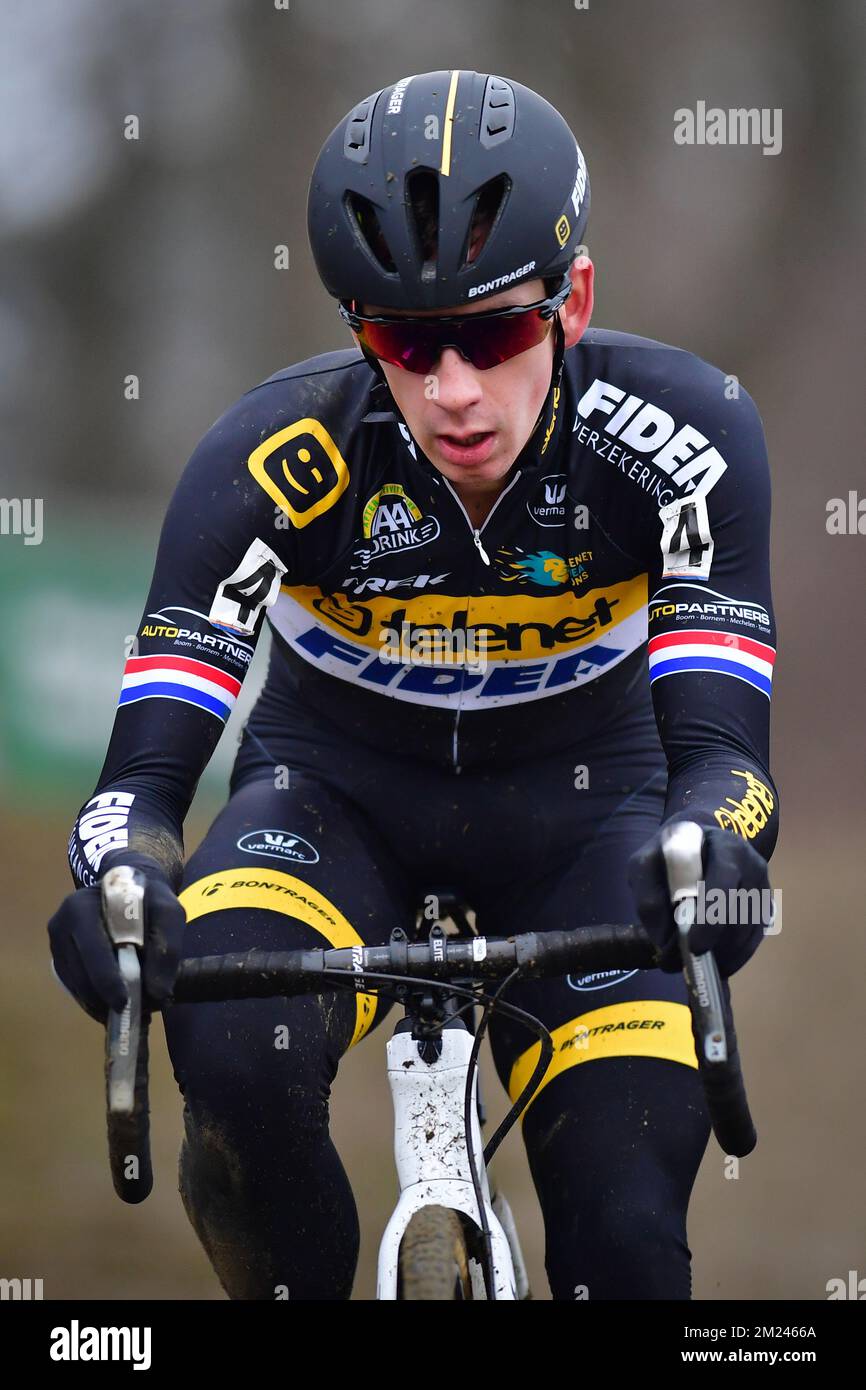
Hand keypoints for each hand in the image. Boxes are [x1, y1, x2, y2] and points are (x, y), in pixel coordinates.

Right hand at [48, 867, 184, 1022]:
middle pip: (81, 974)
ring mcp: (57, 943)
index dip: (108, 980)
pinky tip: (115, 1005)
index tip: (125, 1002)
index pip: (93, 950)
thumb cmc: (149, 898)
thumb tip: (158, 993)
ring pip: (77, 986)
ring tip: (132, 1012)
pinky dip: (95, 1001)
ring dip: (102, 1004)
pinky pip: (75, 988)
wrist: (128, 887)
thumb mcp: (168, 913)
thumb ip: (167, 948)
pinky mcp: (60, 958)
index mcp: (82, 907)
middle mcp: (61, 924)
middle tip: (135, 1014)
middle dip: (107, 998)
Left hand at [628, 825, 772, 975]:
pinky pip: (755, 937)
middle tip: (691, 964)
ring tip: (699, 967)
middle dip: (716, 943)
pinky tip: (717, 964)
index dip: (711, 917)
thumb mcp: (647, 863)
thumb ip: (647, 895)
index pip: (724, 882)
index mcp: (724, 846)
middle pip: (740, 912)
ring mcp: (762, 886)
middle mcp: (752, 864)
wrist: (701, 842)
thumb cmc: (671, 855)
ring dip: (726, 954)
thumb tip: (664, 940)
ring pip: (749, 929)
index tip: (693, 946)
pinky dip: (737, 955)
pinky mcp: (765, 906)